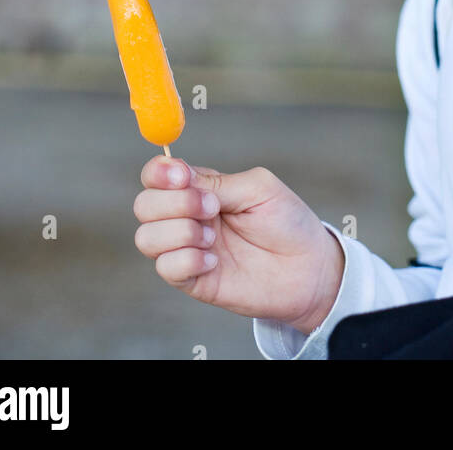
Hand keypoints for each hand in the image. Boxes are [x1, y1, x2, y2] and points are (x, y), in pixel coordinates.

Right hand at [133, 158, 345, 332]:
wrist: (308, 269)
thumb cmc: (287, 221)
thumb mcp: (258, 188)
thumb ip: (218, 183)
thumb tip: (180, 178)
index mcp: (200, 187)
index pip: (157, 174)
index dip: (159, 172)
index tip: (181, 178)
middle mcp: (187, 216)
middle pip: (144, 205)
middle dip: (174, 204)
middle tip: (213, 208)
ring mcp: (187, 248)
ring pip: (146, 238)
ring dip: (179, 233)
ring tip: (212, 238)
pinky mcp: (193, 280)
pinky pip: (166, 269)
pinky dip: (186, 261)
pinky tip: (214, 261)